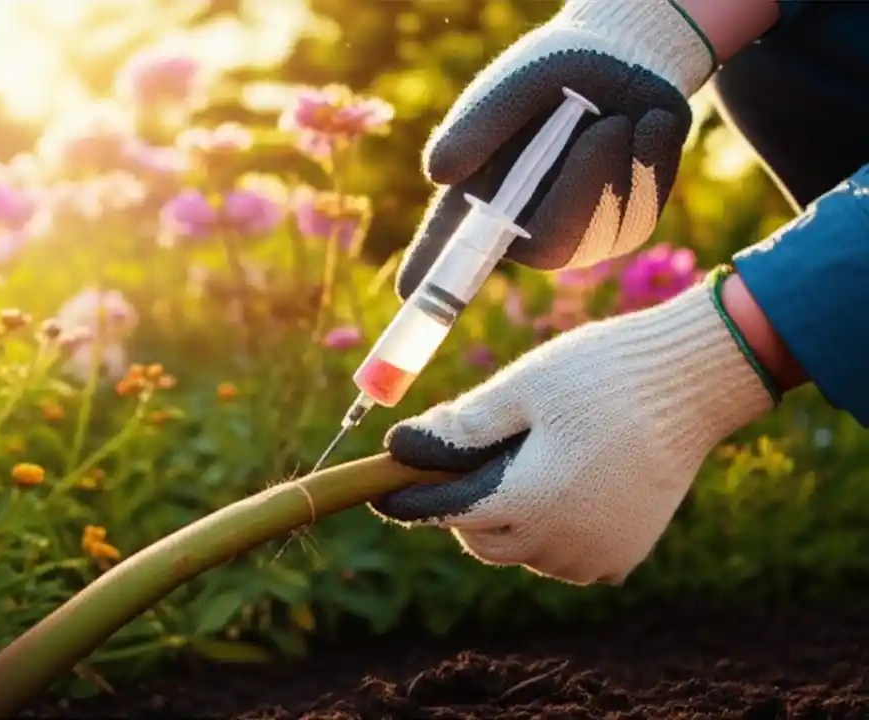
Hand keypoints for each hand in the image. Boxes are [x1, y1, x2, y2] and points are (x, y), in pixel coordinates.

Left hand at [371, 274, 776, 585]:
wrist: (694, 384)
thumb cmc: (602, 375)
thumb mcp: (522, 389)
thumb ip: (461, 427)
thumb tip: (399, 447)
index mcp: (528, 500)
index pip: (444, 512)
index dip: (408, 498)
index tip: (381, 487)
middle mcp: (560, 543)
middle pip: (478, 538)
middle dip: (460, 505)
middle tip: (464, 456)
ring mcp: (595, 556)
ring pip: (520, 549)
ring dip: (507, 516)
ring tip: (530, 457)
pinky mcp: (622, 556)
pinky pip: (562, 554)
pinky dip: (549, 528)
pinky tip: (565, 480)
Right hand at [397, 0, 713, 296]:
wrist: (618, 61)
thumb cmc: (552, 77)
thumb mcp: (514, 88)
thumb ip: (478, 126)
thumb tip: (438, 175)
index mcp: (480, 199)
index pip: (448, 247)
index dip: (431, 276)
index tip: (410, 294)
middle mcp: (523, 230)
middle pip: (551, 248)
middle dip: (585, 187)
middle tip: (606, 123)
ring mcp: (579, 237)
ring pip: (605, 232)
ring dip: (622, 161)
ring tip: (617, 114)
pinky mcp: (627, 228)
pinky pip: (644, 212)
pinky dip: (651, 158)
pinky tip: (644, 124)